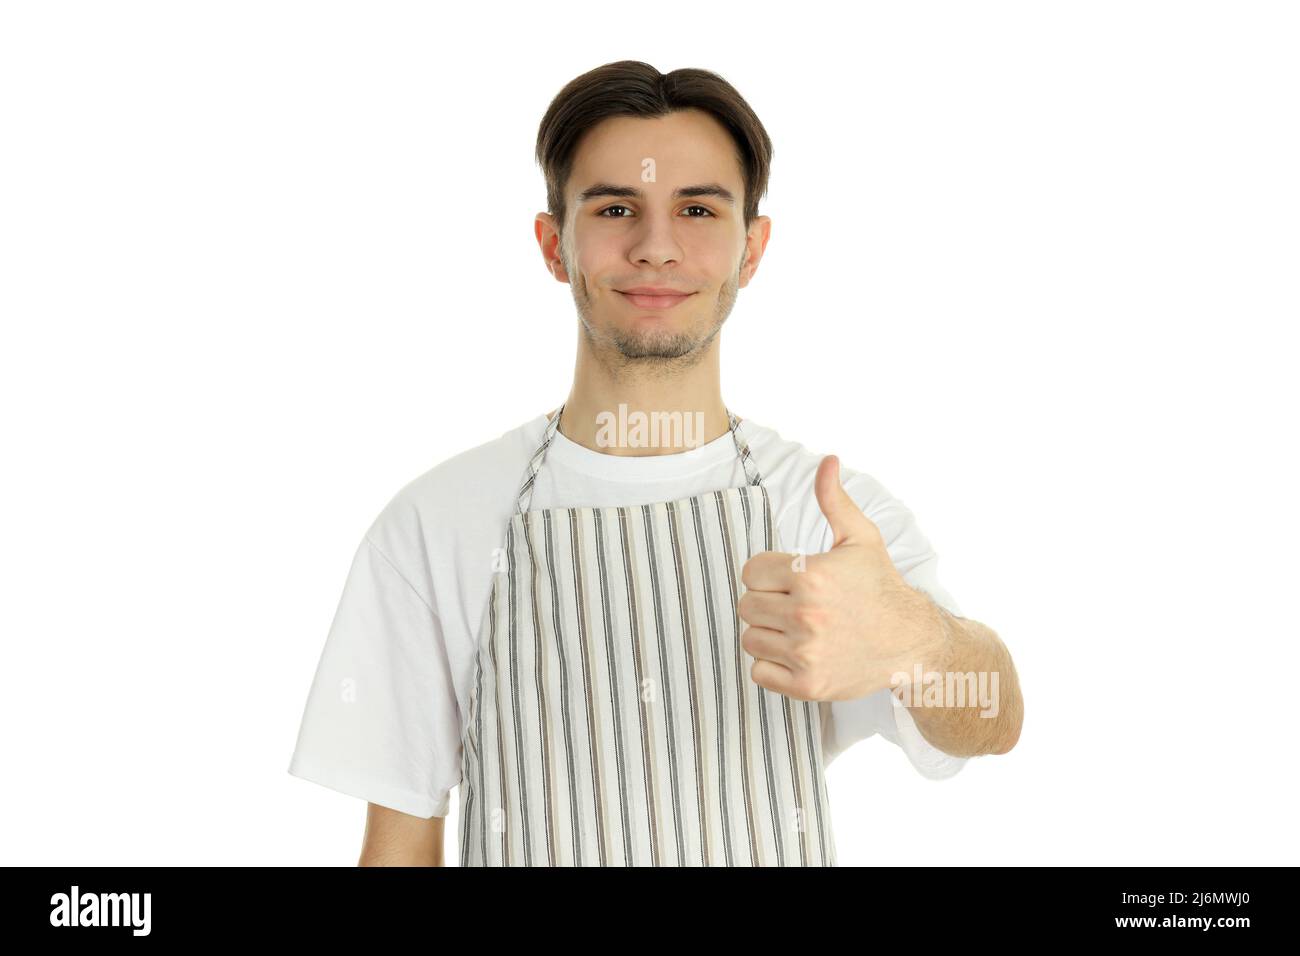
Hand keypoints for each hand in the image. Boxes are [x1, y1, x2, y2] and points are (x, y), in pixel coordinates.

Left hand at [738, 455, 949, 700]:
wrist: (910, 640)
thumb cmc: (880, 585)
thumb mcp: (860, 538)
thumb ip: (833, 500)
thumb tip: (827, 460)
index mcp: (810, 574)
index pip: (750, 572)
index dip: (768, 573)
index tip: (791, 579)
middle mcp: (805, 615)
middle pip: (746, 605)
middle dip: (766, 602)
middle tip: (794, 604)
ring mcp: (805, 653)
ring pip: (751, 638)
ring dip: (768, 633)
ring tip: (798, 628)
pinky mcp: (807, 686)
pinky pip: (759, 672)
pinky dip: (772, 666)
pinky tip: (797, 653)